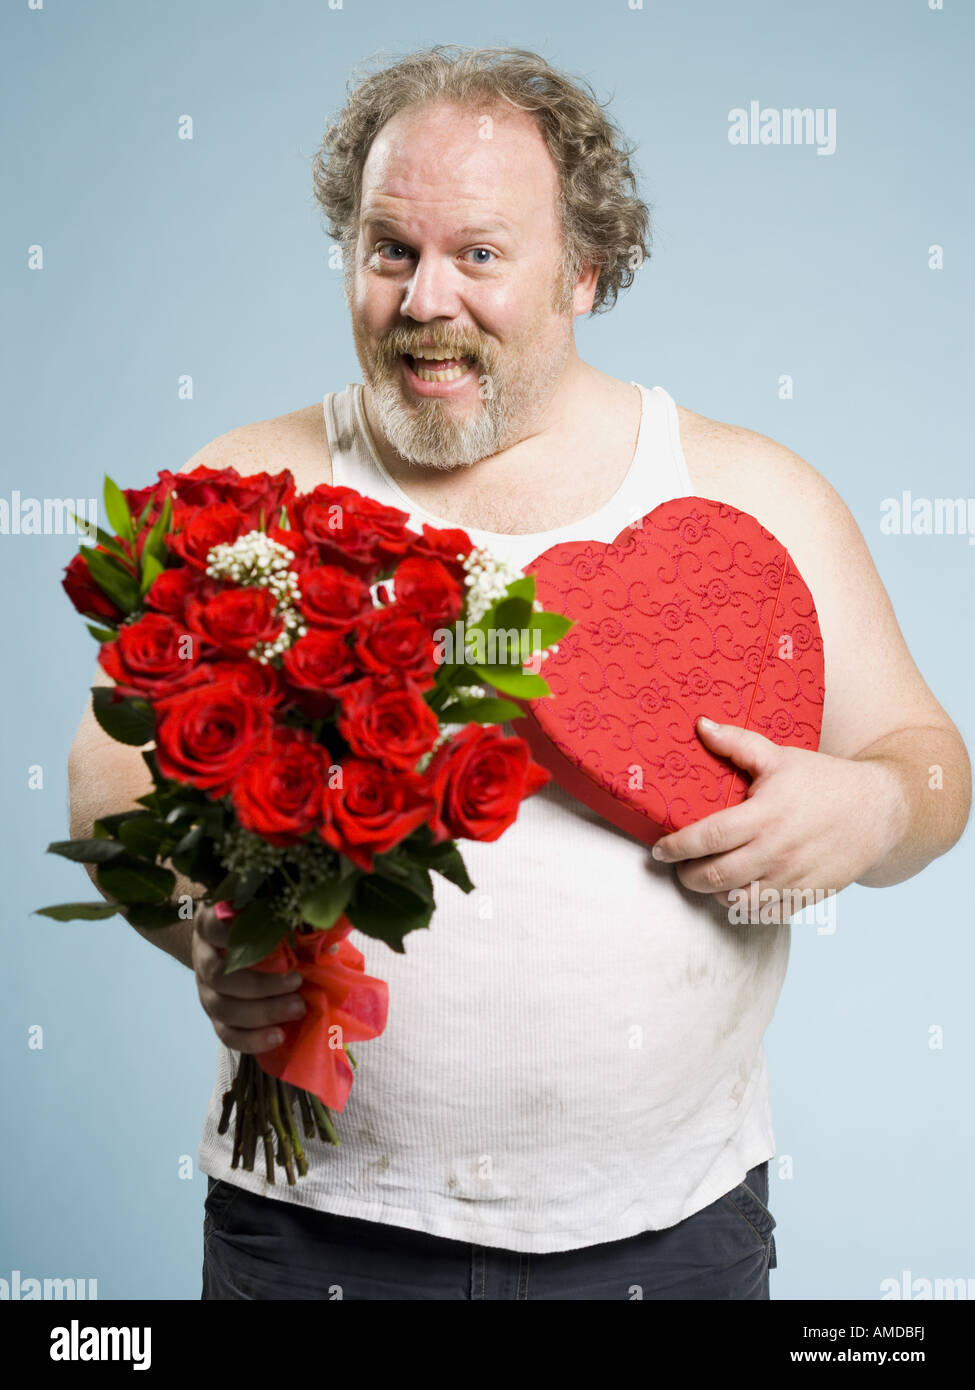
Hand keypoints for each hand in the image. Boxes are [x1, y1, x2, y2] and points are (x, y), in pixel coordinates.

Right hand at [192, 902, 306, 1053]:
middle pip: (220, 977)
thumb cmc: (256, 925)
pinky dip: (252, 1039)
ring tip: (297, 1009)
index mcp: (210, 925)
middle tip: (297, 983)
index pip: (213, 927)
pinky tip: (278, 1037)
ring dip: (262, 1012)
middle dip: (261, 985)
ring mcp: (205, 989)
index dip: (235, 935)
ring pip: (223, 1008)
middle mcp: (202, 958)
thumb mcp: (266, 916)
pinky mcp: (214, 1015)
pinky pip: (226, 1034)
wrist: (227, 943)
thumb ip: (291, 925)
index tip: (273, 937)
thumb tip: (329, 949)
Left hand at [649, 716, 906, 919]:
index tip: (660, 850)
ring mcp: (793, 878)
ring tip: (707, 879)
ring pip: (737, 901)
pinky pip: (765, 913)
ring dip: (714, 894)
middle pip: (717, 876)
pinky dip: (744, 908)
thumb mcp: (780, 757)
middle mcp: (778, 851)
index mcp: (766, 814)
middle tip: (679, 867)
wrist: (880, 810)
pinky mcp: (807, 896)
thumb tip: (700, 725)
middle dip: (688, 876)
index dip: (678, 847)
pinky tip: (737, 892)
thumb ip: (737, 743)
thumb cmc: (824, 781)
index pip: (709, 837)